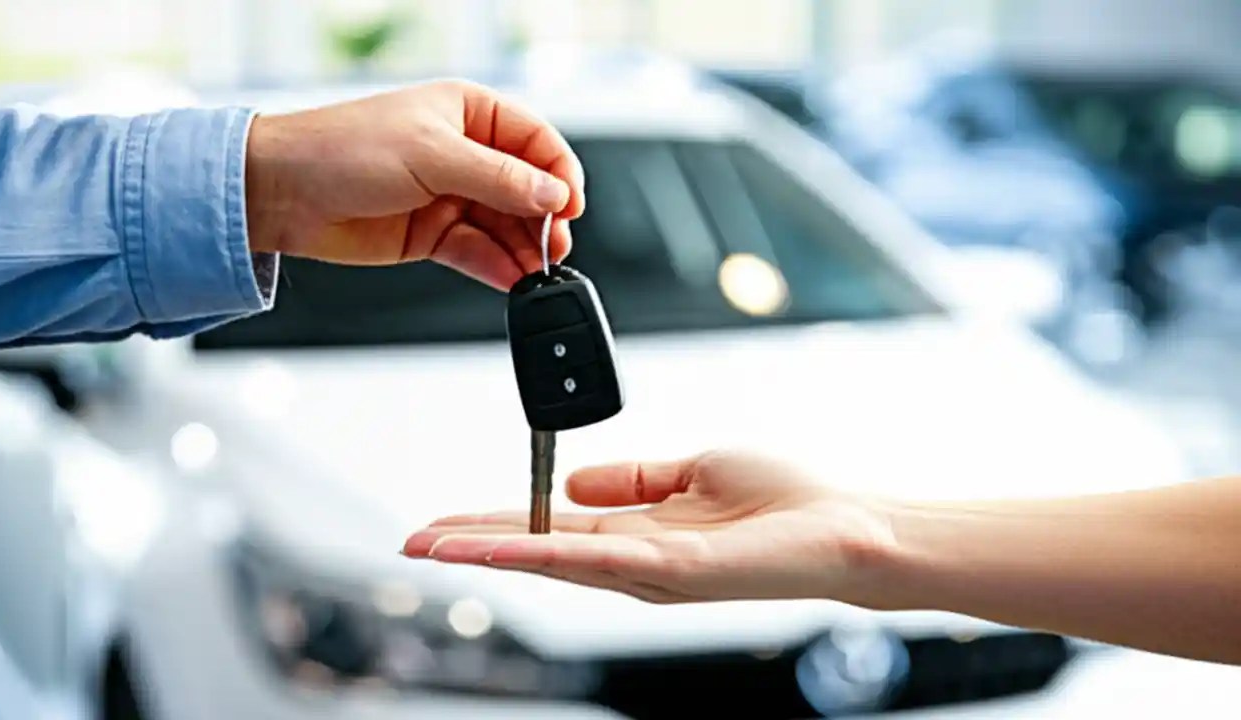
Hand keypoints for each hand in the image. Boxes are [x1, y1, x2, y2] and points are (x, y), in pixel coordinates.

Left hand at [244, 80, 584, 290]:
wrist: (282, 193)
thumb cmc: (340, 149)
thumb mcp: (432, 156)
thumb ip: (498, 178)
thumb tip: (553, 194)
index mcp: (468, 113)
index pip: (536, 140)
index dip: (559, 173)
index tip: (570, 205)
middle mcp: (464, 153)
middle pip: (527, 189)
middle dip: (545, 218)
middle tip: (555, 244)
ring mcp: (450, 196)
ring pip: (506, 226)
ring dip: (525, 249)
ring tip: (537, 270)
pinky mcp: (433, 235)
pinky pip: (479, 252)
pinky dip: (498, 267)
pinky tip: (513, 279)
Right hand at [401, 451, 898, 604]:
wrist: (847, 528)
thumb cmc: (787, 501)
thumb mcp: (695, 468)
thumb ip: (635, 477)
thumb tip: (579, 481)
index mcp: (639, 531)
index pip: (552, 526)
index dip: (498, 519)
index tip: (448, 518)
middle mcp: (635, 560)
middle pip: (538, 547)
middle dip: (473, 543)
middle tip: (413, 540)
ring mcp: (648, 572)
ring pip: (550, 558)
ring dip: (487, 548)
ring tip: (433, 544)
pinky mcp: (669, 573)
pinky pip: (589, 559)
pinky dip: (536, 550)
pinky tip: (496, 544)